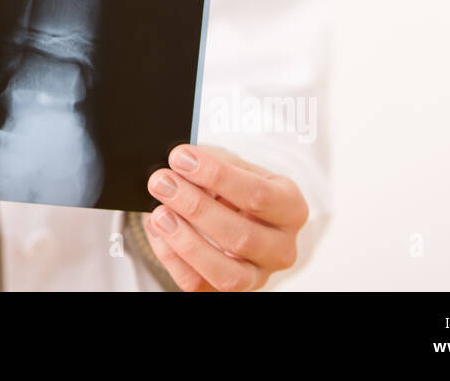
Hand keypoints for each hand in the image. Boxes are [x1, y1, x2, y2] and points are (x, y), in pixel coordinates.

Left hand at [140, 143, 307, 290]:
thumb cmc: (233, 185)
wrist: (231, 209)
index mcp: (291, 208)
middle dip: (195, 207)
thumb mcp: (230, 165)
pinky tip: (158, 231)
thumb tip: (179, 167)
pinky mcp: (230, 291)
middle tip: (162, 182)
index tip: (181, 157)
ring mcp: (258, 276)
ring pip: (226, 274)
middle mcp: (282, 248)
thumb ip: (210, 165)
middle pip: (242, 236)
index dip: (216, 176)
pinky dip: (172, 258)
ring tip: (159, 214)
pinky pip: (198, 284)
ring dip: (186, 242)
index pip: (258, 194)